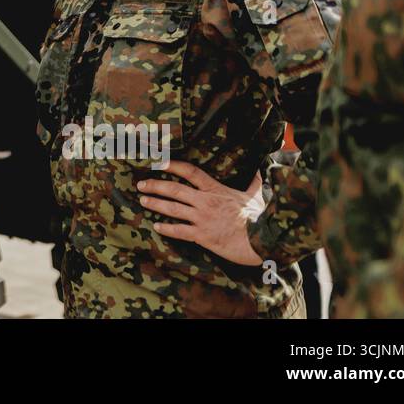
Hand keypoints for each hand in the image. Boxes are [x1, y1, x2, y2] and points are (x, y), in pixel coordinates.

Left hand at [137, 160, 264, 265]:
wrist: (263, 240)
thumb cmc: (259, 218)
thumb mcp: (255, 195)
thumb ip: (253, 182)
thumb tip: (258, 169)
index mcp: (216, 189)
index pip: (190, 172)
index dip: (173, 165)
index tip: (158, 162)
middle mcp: (205, 202)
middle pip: (175, 189)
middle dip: (155, 185)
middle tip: (141, 184)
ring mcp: (203, 219)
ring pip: (173, 209)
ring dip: (156, 204)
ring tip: (142, 200)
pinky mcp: (203, 236)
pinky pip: (180, 231)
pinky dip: (167, 229)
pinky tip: (156, 226)